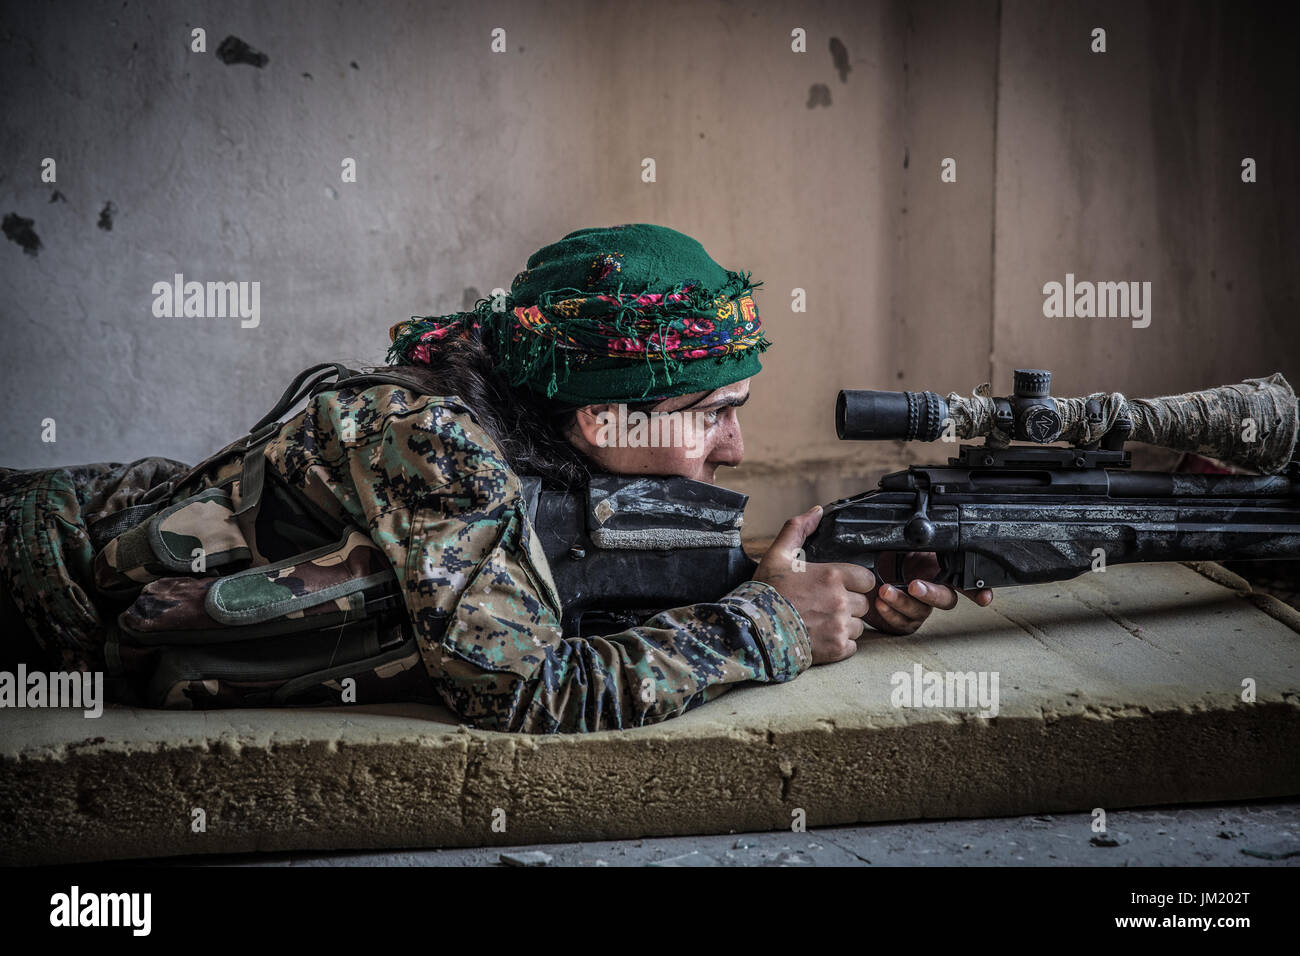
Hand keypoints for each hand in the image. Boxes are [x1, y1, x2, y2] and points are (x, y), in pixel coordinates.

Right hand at [752, 505, 875, 664]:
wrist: (753, 629)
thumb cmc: (766, 591)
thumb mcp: (778, 554)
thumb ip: (798, 529)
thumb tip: (817, 511)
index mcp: (833, 576)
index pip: (867, 579)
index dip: (855, 583)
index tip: (840, 586)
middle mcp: (841, 600)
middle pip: (863, 603)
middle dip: (849, 604)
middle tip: (826, 605)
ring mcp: (840, 626)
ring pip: (859, 625)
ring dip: (845, 625)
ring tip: (822, 622)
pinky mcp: (836, 648)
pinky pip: (852, 646)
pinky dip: (841, 644)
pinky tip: (822, 637)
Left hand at [865, 551, 993, 634]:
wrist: (863, 577)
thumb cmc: (885, 556)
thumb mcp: (903, 543)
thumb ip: (919, 540)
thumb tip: (922, 530)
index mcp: (938, 571)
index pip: (964, 581)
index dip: (977, 590)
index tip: (983, 597)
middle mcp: (932, 591)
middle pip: (945, 599)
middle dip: (931, 594)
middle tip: (914, 586)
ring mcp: (919, 608)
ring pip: (921, 612)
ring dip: (903, 602)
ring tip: (885, 590)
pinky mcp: (902, 622)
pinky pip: (903, 624)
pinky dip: (891, 614)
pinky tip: (880, 603)